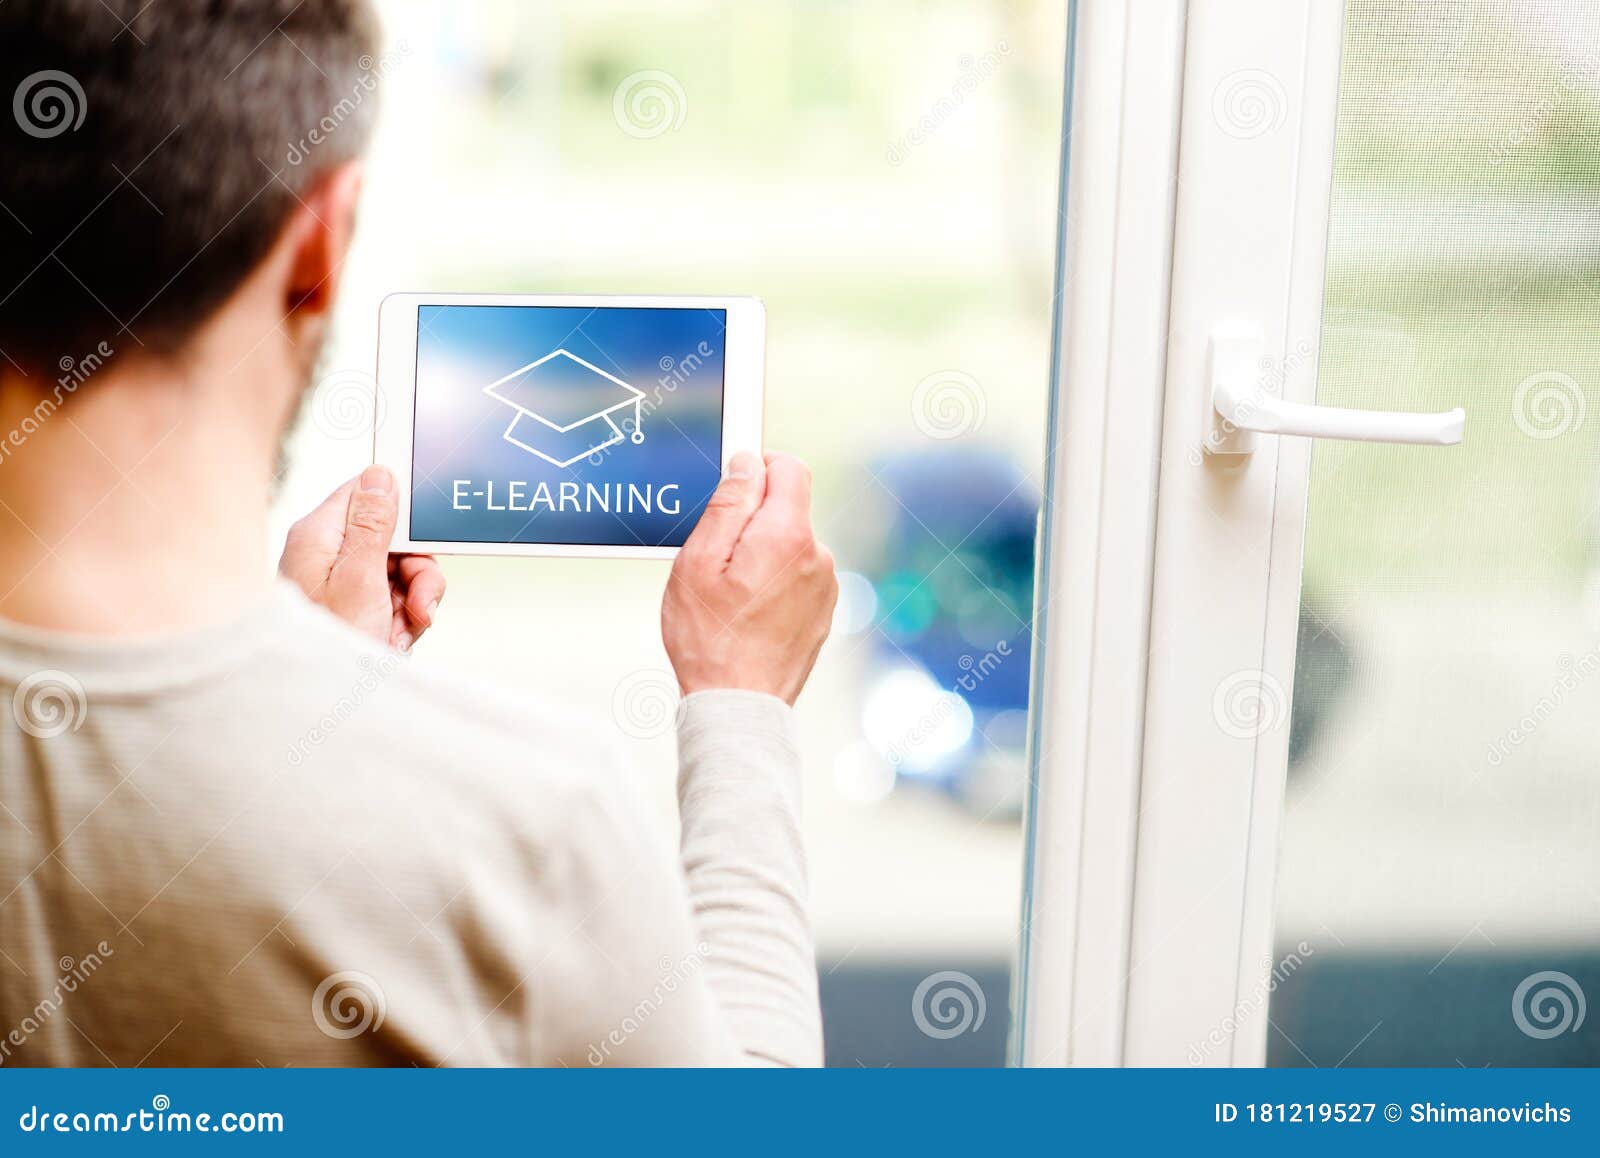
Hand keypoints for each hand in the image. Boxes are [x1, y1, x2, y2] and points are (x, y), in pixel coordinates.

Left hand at [278, 464, 445, 649]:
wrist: (316, 706)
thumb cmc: (328, 643)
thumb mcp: (360, 578)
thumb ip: (373, 524)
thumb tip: (380, 475)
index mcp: (318, 535)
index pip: (365, 492)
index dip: (401, 507)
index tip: (427, 528)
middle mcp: (327, 555)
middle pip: (392, 537)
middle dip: (416, 572)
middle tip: (418, 603)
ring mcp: (341, 583)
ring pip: (400, 571)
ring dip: (414, 601)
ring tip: (402, 631)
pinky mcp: (354, 608)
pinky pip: (395, 600)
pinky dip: (403, 621)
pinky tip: (392, 641)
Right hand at [663, 452, 837, 704]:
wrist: (739, 706)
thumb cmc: (710, 639)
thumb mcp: (699, 562)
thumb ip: (728, 505)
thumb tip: (747, 464)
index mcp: (788, 536)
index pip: (790, 468)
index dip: (758, 467)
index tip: (733, 485)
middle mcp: (817, 557)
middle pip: (787, 509)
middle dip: (752, 519)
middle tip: (716, 559)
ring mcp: (825, 587)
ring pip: (789, 544)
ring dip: (762, 554)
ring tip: (730, 595)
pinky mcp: (823, 611)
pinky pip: (796, 576)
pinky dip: (773, 582)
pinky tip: (747, 613)